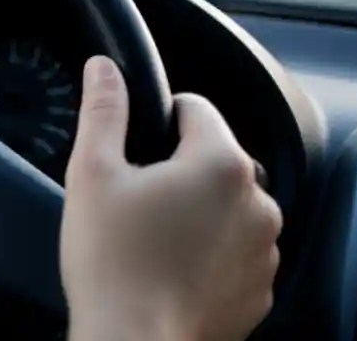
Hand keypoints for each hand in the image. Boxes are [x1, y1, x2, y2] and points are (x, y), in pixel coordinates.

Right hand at [61, 56, 281, 340]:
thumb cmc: (112, 264)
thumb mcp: (93, 174)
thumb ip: (104, 111)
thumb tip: (106, 68)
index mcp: (221, 162)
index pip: (196, 108)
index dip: (157, 121)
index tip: (133, 155)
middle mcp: (258, 202)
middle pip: (214, 158)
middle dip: (178, 170)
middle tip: (135, 204)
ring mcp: (264, 249)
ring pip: (227, 206)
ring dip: (198, 212)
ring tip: (153, 241)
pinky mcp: (260, 289)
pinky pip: (236, 251)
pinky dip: (210, 253)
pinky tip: (171, 269)